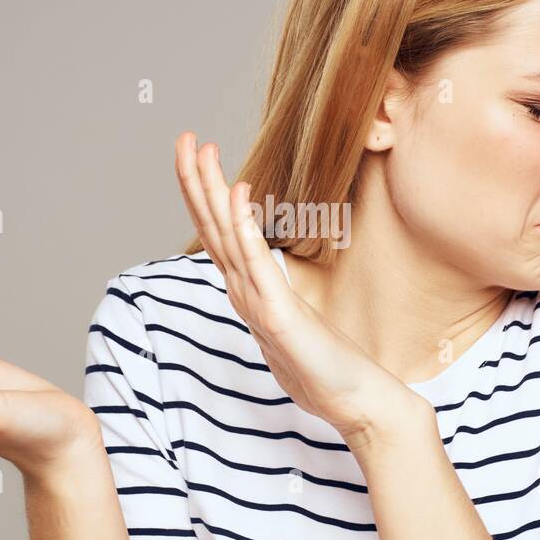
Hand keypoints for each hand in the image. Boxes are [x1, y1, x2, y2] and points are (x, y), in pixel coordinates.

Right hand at [173, 132, 425, 450]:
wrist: (354, 401)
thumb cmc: (326, 365)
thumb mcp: (291, 322)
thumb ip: (271, 297)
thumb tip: (260, 278)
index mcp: (249, 290)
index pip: (217, 233)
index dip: (202, 192)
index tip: (195, 152)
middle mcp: (246, 293)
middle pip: (211, 228)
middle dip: (194, 181)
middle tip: (184, 138)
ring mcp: (259, 304)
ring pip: (224, 239)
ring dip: (210, 192)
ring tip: (201, 152)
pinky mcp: (278, 317)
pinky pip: (257, 265)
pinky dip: (244, 228)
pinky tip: (238, 193)